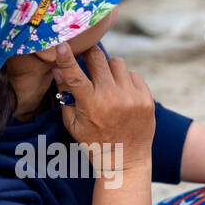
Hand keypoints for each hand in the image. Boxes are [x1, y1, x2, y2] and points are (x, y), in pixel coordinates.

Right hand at [52, 41, 154, 174]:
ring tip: (107, 82)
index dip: (66, 57)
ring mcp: (132, 98)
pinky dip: (126, 79)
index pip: (75, 74)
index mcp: (91, 104)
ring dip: (109, 68)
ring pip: (117, 63)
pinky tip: (122, 92)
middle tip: (88, 61)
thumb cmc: (94, 142)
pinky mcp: (147, 99)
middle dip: (90, 56)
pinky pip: (134, 74)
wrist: (126, 160)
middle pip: (98, 58)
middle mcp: (112, 98)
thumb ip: (65, 95)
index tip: (62, 44)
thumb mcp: (73, 123)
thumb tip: (57, 69)